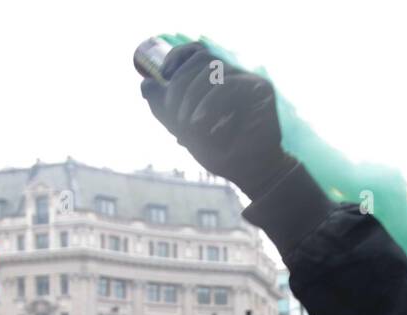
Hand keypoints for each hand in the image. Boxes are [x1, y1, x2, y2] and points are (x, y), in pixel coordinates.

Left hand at [140, 42, 290, 197]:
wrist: (249, 172)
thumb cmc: (220, 151)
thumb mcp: (184, 128)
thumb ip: (164, 108)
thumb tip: (144, 84)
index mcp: (218, 79)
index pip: (197, 51)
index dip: (177, 56)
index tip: (162, 75)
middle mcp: (235, 74)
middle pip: (202, 58)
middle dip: (180, 85)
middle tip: (175, 116)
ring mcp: (249, 79)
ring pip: (214, 69)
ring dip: (193, 96)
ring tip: (189, 126)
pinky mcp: (261, 89)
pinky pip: (230, 85)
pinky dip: (210, 104)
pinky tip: (203, 124)